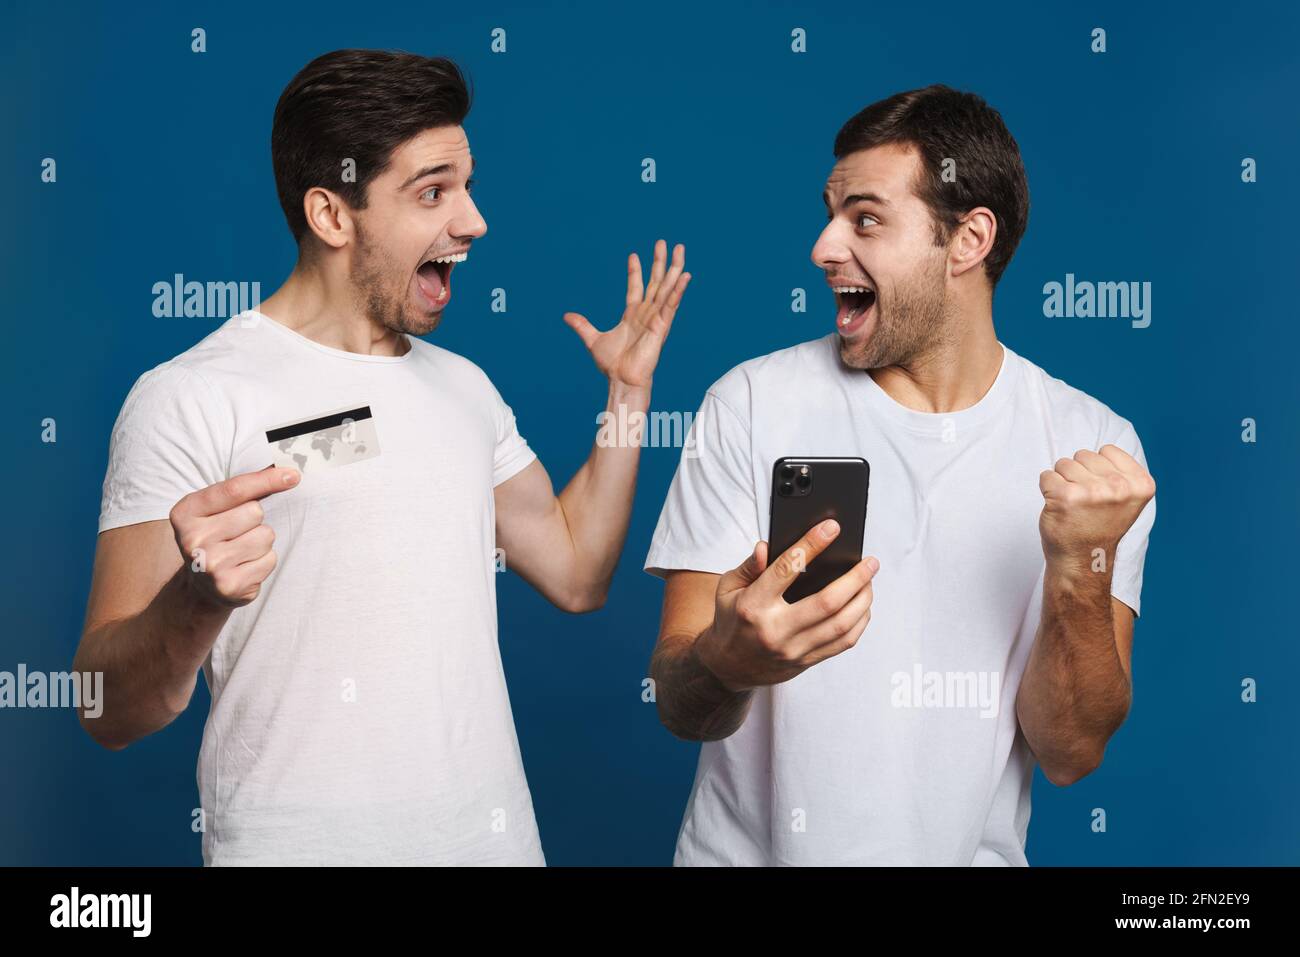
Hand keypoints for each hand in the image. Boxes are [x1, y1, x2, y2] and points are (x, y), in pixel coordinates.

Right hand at [169, 466, 300, 607]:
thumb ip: (244, 489)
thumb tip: (289, 475)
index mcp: (186, 512)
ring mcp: (210, 565)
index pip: (234, 490)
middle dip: (256, 519)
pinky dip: (264, 561)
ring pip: (265, 536)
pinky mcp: (229, 585)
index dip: (267, 480)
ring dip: (262, 541)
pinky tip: (245, 566)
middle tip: (238, 533)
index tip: (293, 475)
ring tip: (242, 550)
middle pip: (254, 512)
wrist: (202, 586)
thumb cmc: (217, 536)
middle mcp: (193, 538)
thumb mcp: (216, 509)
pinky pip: (269, 559)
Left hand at [563, 239, 690, 389]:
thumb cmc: (612, 365)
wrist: (622, 379)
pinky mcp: (662, 325)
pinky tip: (685, 276)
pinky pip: (672, 304)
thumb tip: (567, 316)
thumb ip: (582, 325)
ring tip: (680, 249)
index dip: (635, 271)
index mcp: (632, 315)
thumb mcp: (593, 339)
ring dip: (674, 268)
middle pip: (655, 282)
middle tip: (663, 242)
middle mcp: (647, 314)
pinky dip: (678, 290)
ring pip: (667, 288)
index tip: (634, 255)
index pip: (635, 287)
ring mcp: (656, 318)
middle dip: (659, 262)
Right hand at [695, 519, 879, 692]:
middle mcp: (776, 629)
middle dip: (855, 578)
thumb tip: (767, 547)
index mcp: (753, 605)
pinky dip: (859, 622)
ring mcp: (793, 649)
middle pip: (827, 602)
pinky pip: (842, 643)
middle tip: (870, 562)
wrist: (728, 666)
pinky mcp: (806, 661)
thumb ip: (749, 566)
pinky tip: (863, 606)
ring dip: (863, 600)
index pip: (786, 569)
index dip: (811, 544)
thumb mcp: (728, 588)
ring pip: (841, 625)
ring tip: (870, 582)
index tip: (831, 528)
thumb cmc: (731, 620)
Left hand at [1038, 445, 1155, 570]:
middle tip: (1085, 501)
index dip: (1098, 469)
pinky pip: (1046, 475)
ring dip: (1063, 481)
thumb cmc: (1101, 525)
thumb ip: (1121, 472)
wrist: (1085, 560)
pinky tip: (1059, 507)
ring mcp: (1092, 492)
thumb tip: (1103, 449)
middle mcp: (1119, 487)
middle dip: (1079, 473)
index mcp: (1140, 484)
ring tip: (1073, 505)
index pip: (1107, 450)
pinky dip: (1047, 489)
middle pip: (1084, 454)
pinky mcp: (1065, 497)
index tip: (1102, 493)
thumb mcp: (1127, 497)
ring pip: (1064, 463)